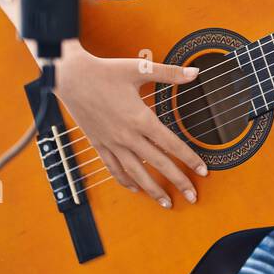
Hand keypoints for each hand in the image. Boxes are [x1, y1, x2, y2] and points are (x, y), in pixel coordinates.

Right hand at [0, 0, 205, 207]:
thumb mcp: (140, 69)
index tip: (203, 171)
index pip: (171, 144)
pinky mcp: (99, 144)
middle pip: (158, 164)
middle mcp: (127, 135)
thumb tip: (195, 73)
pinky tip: (136, 190)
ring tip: (167, 203)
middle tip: (193, 197)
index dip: (188, 158)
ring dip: (153, 189)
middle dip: (178, 181)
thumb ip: (170, 74)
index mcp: (140, 118)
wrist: (71, 77)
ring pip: (136, 172)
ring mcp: (112, 143)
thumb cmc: (106, 71)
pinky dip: (126, 181)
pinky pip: (113, 168)